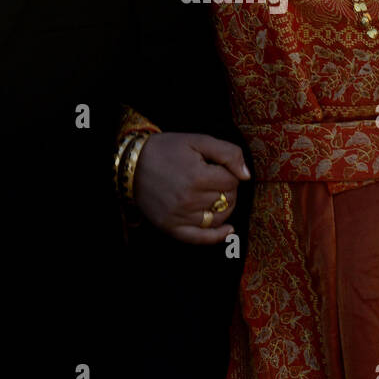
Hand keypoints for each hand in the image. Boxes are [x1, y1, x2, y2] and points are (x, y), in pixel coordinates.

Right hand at [132, 132, 248, 244]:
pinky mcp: (171, 227)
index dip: (231, 173)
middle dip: (229, 190)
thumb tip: (246, 175)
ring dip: (225, 208)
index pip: (232, 181)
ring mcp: (179, 216)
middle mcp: (189, 199)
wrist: (132, 165)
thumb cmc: (167, 150)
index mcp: (197, 176)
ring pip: (218, 218)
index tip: (220, 168)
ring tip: (219, 197)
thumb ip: (227, 153)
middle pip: (227, 200)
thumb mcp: (197, 140)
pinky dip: (218, 236)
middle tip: (219, 180)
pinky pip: (200, 238)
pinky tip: (229, 230)